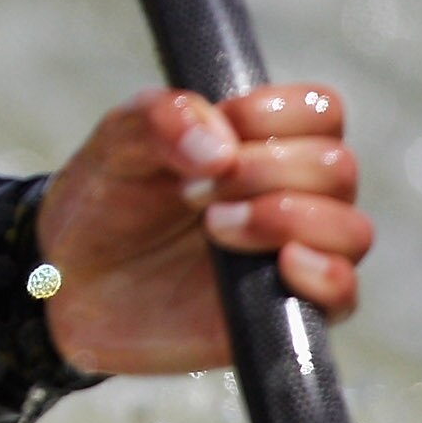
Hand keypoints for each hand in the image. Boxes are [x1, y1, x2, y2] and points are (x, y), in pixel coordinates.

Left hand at [36, 84, 371, 374]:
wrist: (71, 278)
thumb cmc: (104, 200)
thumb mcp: (116, 143)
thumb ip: (161, 119)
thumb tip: (221, 148)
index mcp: (259, 142)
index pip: (319, 111)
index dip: (274, 114)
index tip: (222, 129)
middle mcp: (291, 194)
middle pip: (335, 167)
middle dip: (267, 170)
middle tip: (200, 191)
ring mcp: (293, 253)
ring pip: (350, 229)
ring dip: (288, 219)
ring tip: (215, 226)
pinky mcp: (286, 310)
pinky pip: (344, 294)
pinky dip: (324, 275)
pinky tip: (280, 264)